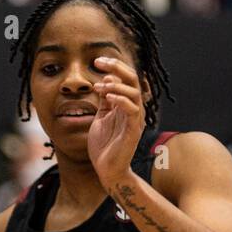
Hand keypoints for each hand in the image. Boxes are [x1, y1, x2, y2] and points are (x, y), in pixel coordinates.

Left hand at [87, 56, 146, 189]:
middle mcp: (133, 109)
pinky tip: (108, 97)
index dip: (113, 67)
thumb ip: (104, 102)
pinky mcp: (134, 130)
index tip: (96, 61)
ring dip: (117, 85)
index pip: (125, 79)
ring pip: (134, 93)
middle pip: (132, 80)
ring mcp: (135, 119)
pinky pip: (132, 110)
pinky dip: (121, 100)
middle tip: (100, 62)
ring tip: (101, 85)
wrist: (107, 170)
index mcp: (125, 104)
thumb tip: (104, 82)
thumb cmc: (104, 146)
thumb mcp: (100, 118)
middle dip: (117, 68)